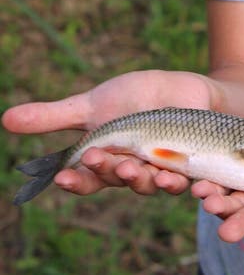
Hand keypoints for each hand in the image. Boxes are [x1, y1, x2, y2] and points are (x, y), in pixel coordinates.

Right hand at [2, 70, 214, 197]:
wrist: (181, 90)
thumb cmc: (134, 97)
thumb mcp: (93, 104)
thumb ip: (54, 117)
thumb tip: (4, 119)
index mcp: (107, 162)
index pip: (87, 180)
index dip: (75, 182)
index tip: (62, 177)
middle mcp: (134, 173)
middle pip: (118, 181)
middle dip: (108, 171)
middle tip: (102, 158)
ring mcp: (163, 172)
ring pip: (151, 185)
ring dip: (142, 179)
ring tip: (134, 167)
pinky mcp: (193, 166)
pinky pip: (190, 181)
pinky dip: (185, 182)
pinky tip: (179, 176)